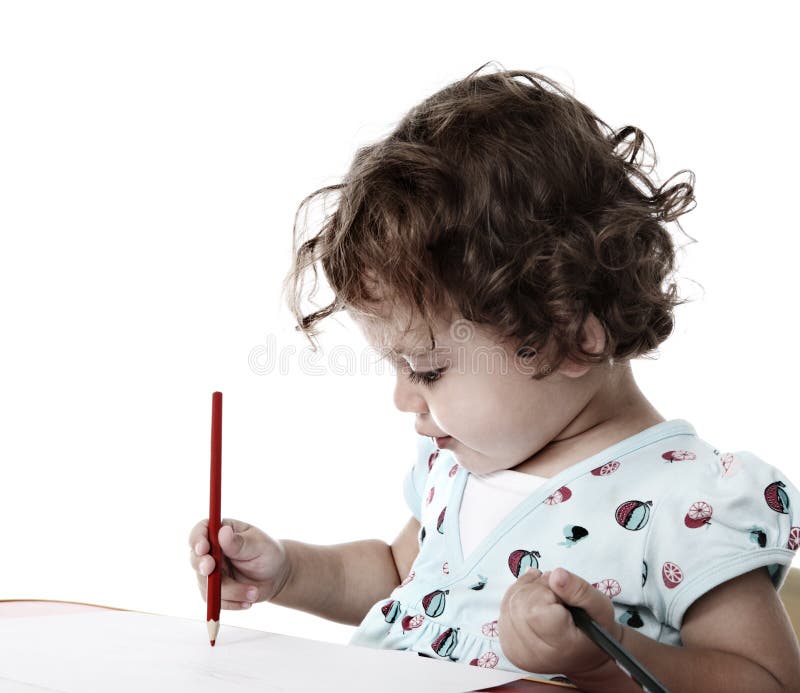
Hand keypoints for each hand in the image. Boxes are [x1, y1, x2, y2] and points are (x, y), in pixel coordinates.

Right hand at [188, 518, 289, 610]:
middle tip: (212, 568)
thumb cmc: (268, 554)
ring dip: (229, 591)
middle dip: (202, 565)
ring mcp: (211, 572)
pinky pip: (214, 600)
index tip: (203, 548)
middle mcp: (212, 551)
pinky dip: (231, 602)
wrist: (275, 576)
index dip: (197, 539)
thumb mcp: (259, 545)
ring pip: (206, 584)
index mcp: (221, 532)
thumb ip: (240, 542)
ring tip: (254, 592)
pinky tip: (247, 601)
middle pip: (195, 558)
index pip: (201, 531)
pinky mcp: (214, 590)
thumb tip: (223, 532)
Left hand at [498, 567, 621, 676]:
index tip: (563, 595)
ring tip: (548, 596)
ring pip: (510, 601)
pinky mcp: (508, 646)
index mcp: (560, 646)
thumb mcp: (600, 607)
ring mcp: (517, 652)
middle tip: (557, 594)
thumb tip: (556, 574)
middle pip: (520, 602)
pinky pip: (504, 608)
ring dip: (528, 590)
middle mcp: (534, 654)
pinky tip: (535, 599)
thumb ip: (580, 590)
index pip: (534, 609)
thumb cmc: (594, 630)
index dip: (547, 590)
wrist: (583, 657)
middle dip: (538, 588)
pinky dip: (518, 596)